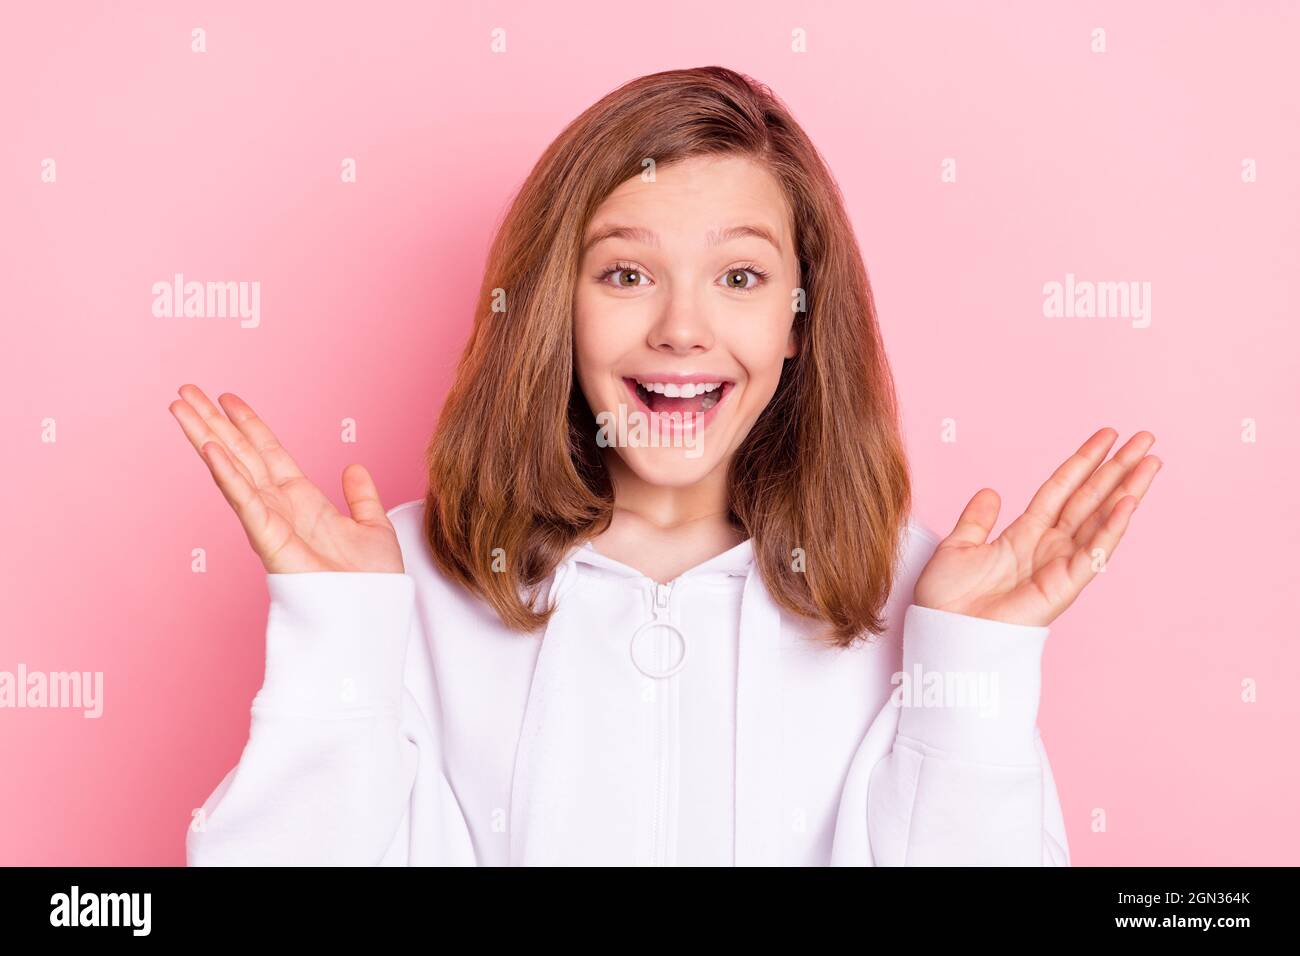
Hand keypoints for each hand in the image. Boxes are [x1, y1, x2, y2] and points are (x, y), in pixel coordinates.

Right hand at [168, 385, 403, 573]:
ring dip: (206, 436)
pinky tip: (210, 448)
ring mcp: (270, 522)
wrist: (373, 614)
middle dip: (213, 422)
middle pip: (240, 454)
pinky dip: (227, 474)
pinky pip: (244, 501)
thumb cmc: (372, 582)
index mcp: (303, 501)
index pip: (268, 453)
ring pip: (232, 470)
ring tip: (180, 406)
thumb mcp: (372, 526)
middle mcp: (280, 507)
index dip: (248, 425)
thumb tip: (354, 467)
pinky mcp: (268, 540)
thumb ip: (361, 496)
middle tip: (185, 391)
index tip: (227, 399)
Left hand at [913, 428, 1159, 626]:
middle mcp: (1048, 547)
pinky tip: (1129, 503)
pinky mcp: (1063, 587)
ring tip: (1151, 462)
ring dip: (1127, 490)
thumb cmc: (945, 600)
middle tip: (1145, 439)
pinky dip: (1111, 529)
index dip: (1083, 462)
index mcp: (1024, 535)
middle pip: (1090, 499)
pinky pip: (1093, 554)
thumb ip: (977, 519)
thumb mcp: (958, 547)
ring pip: (1100, 520)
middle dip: (1117, 469)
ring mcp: (1059, 566)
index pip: (1061, 489)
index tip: (1107, 436)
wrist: (943, 632)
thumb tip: (990, 492)